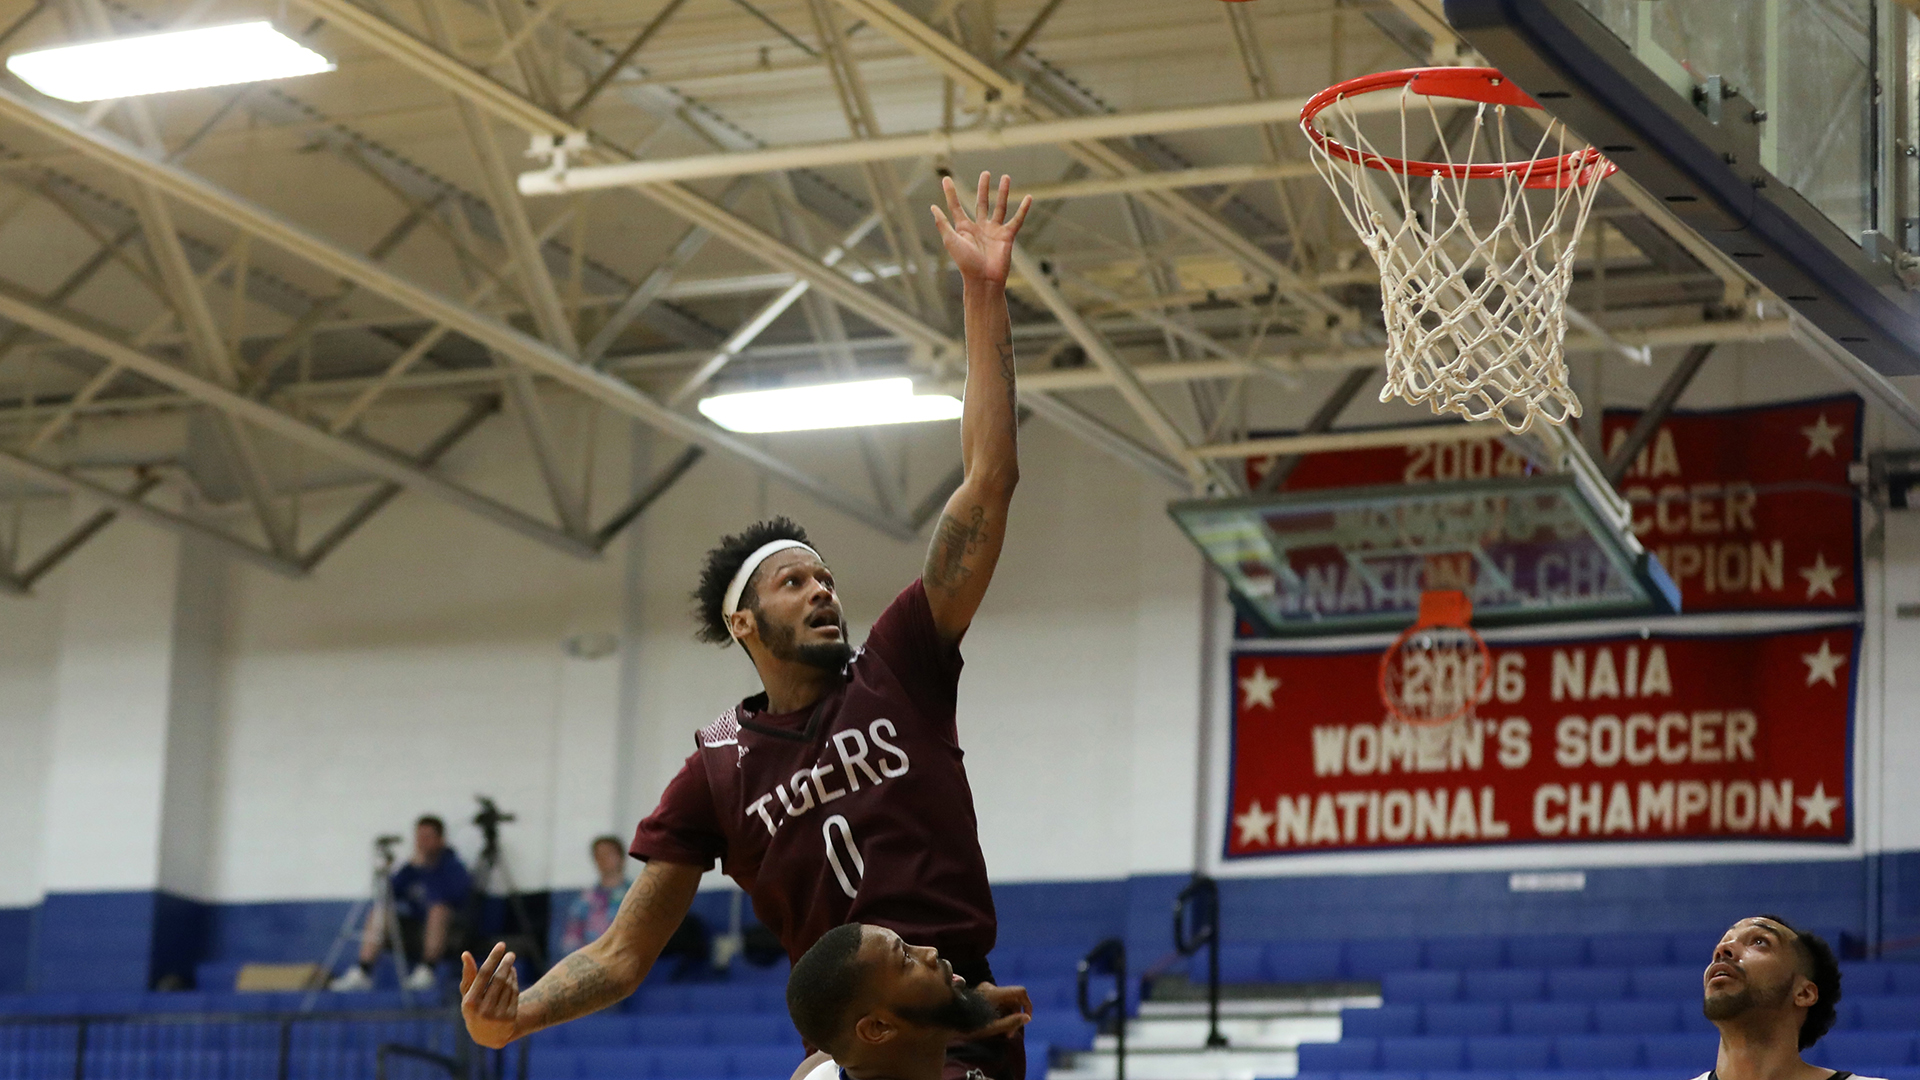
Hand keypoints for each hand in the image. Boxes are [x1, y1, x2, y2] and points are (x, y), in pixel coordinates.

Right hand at [460, 943, 520, 1048]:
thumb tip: (466, 953)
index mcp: (470, 1002)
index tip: (501, 945)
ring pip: (509, 985)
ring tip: (510, 964)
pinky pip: (515, 993)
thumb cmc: (474, 1009)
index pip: (484, 974)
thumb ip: (468, 975)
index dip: (493, 958)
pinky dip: (514, 981)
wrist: (488, 1035)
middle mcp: (484, 1010)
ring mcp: (498, 1015)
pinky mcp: (510, 1018)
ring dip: (511, 972)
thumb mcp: (468, 995)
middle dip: (506, 963)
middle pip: (499, 979)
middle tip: (511, 954)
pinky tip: (513, 974)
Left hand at [932, 172, 1032, 286]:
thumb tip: (933, 207)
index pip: (956, 206)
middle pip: (981, 203)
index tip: (946, 179)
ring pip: (999, 207)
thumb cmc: (965, 263)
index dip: (950, 193)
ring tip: (1005, 177)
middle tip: (985, 173)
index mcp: (963, 228)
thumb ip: (943, 223)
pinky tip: (1028, 197)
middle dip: (983, 188)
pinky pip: (1016, 220)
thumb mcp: (951, 241)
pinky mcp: (1007, 236)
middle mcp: (979, 227)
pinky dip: (1023, 209)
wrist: (984, 280)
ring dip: (1003, 192)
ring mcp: (994, 231)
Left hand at [955, 981, 1032, 1041]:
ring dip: (1008, 1016)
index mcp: (994, 994)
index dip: (1027, 1004)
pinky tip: (995, 1025)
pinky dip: (1001, 1012)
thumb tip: (1027, 1018)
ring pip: (1006, 1001)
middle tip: (1010, 1034)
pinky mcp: (982, 994)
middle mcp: (991, 988)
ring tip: (1003, 1033)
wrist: (946, 1022)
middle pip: (1013, 999)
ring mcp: (985, 990)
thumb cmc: (967, 1026)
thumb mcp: (991, 1028)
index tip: (1027, 1019)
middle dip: (1016, 1015)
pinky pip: (998, 1001)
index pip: (1020, 992)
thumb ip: (1010, 1023)